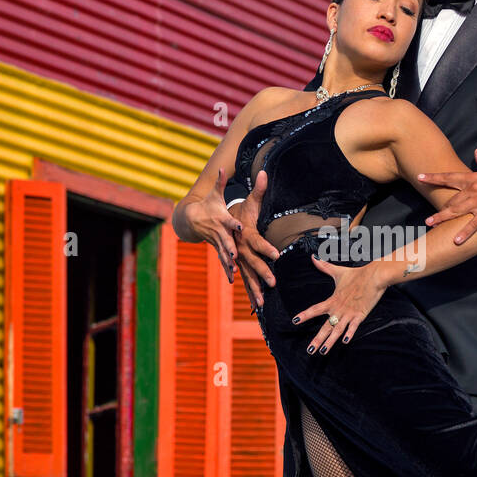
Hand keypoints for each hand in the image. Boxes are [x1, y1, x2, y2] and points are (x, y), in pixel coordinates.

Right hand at [183, 164, 245, 278]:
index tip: (240, 227)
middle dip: (231, 248)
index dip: (234, 224)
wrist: (191, 218)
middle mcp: (220, 232)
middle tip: (236, 255)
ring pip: (224, 254)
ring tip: (234, 271)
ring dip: (229, 263)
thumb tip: (222, 167)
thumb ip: (220, 182)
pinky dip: (227, 271)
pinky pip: (223, 261)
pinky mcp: (219, 249)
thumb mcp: (215, 193)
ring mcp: (218, 242)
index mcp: (221, 219)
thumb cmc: (208, 204)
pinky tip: (233, 281)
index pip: (229, 221)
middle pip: (226, 241)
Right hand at [230, 171, 279, 310]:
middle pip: (251, 262)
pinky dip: (248, 291)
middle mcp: (237, 247)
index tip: (276, 255)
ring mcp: (233, 257)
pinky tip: (254, 305)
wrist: (200, 220)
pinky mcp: (232, 263)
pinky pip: (242, 278)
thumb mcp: (242, 197)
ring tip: (262, 303)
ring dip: (253, 289)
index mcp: (241, 233)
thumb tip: (264, 172)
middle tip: (273, 282)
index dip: (266, 247)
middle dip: (262, 273)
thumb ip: (256, 188)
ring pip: (245, 275)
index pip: (256, 240)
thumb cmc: (221, 207)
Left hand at [291, 257, 386, 354]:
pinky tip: (345, 342)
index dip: (304, 316)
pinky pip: (353, 327)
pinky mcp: (360, 315)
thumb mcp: (338, 271)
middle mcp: (338, 309)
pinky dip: (349, 334)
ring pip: (337, 330)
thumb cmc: (356, 275)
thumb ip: (324, 266)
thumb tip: (313, 257)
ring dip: (330, 342)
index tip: (294, 321)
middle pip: (325, 327)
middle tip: (310, 351)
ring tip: (322, 352)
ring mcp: (349, 313)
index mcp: (332, 300)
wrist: (373, 276)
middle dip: (317, 339)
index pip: (315, 309)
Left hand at [417, 149, 476, 243]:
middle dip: (439, 208)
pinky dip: (464, 233)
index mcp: (474, 178)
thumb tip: (476, 152)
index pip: (449, 177)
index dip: (433, 178)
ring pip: (457, 211)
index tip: (420, 177)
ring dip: (442, 218)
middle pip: (451, 199)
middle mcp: (474, 189)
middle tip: (427, 219)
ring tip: (430, 223)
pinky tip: (456, 240)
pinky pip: (474, 224)